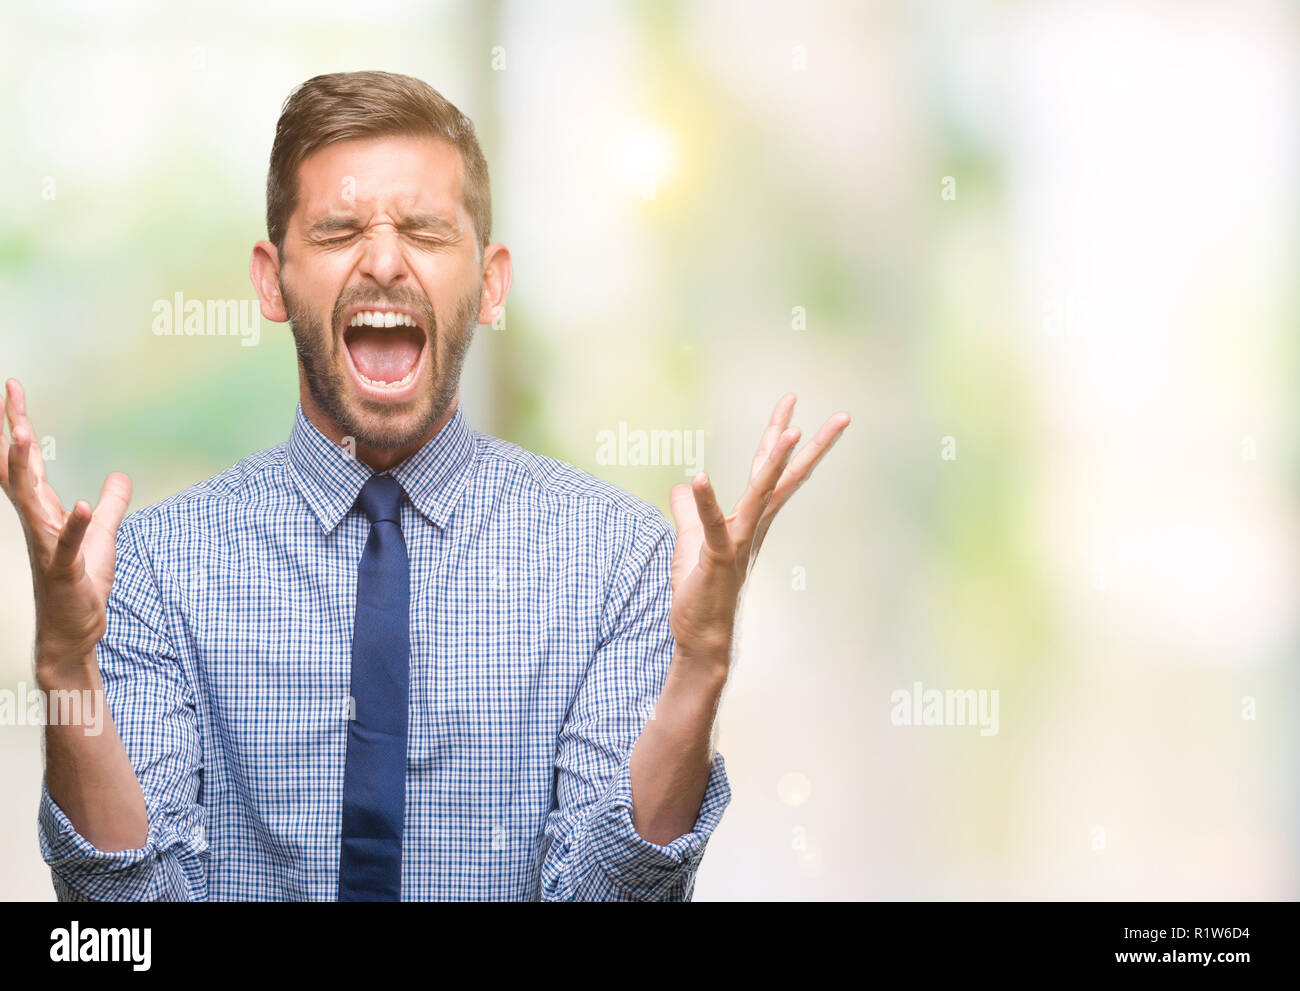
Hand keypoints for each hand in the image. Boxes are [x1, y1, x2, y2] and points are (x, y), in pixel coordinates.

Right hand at [1, 379, 131, 663]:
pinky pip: (67, 546)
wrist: (73, 634)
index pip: (26, 464)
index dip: (17, 427)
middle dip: (15, 433)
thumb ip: (111, 506)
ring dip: (25, 469)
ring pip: (30, 503)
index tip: (13, 391)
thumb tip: (119, 478)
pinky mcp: (64, 572)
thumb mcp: (103, 537)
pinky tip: (80, 506)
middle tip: (11, 396)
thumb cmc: (80, 586)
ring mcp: (48, 547)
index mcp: (44, 514)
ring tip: (23, 436)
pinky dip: (74, 526)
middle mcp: (38, 525)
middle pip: (19, 472)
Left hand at [667, 393, 849, 669]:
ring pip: (760, 496)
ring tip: (788, 431)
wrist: (702, 639)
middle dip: (804, 444)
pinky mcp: (719, 558)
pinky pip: (712, 526)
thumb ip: (689, 513)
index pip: (768, 472)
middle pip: (781, 476)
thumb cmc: (701, 594)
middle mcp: (753, 526)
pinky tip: (698, 477)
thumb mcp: (689, 543)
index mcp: (749, 519)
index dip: (778, 438)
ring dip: (773, 464)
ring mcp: (740, 542)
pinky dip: (705, 502)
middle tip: (841, 415)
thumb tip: (682, 485)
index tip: (794, 407)